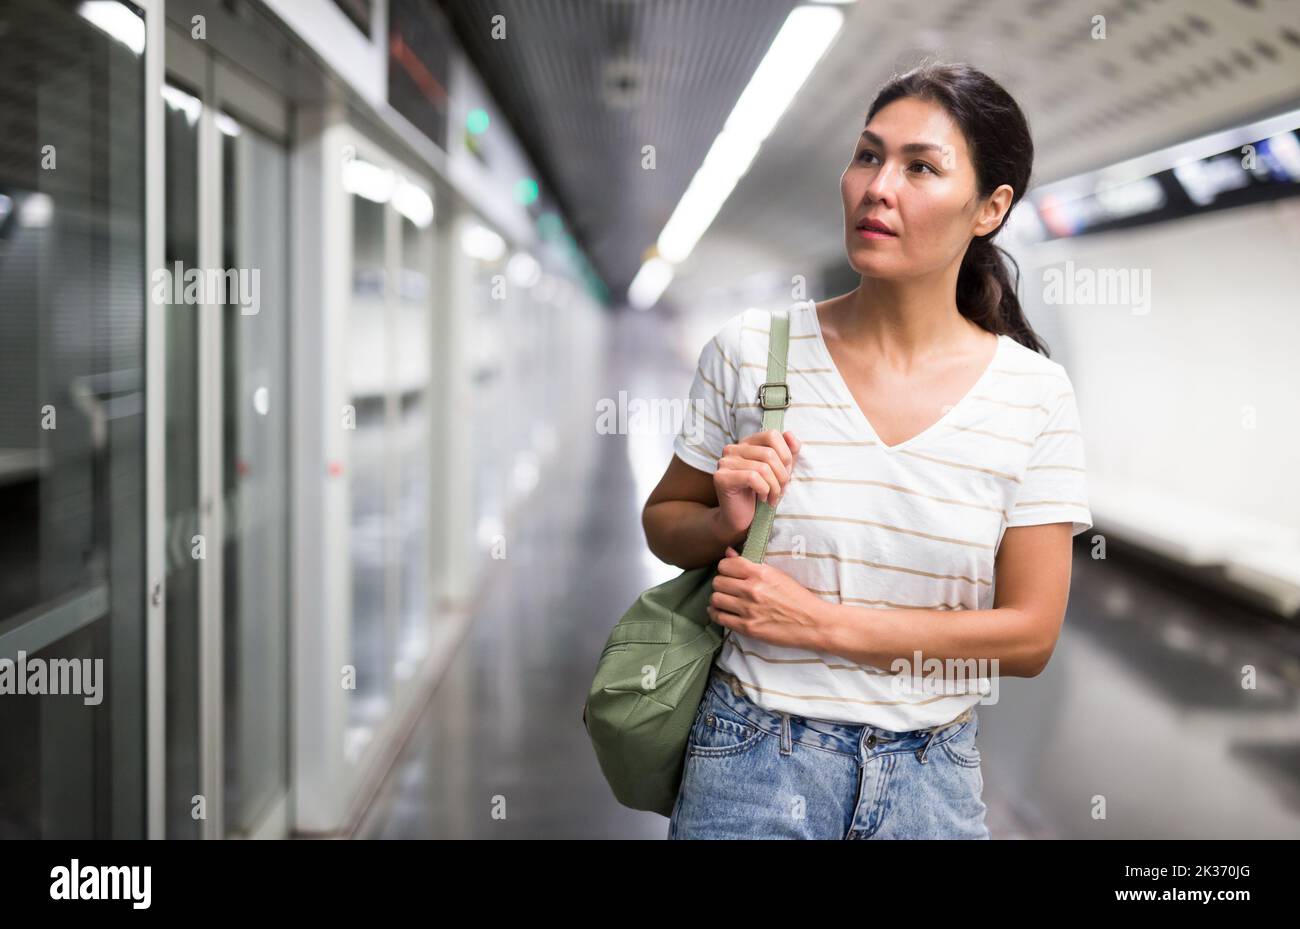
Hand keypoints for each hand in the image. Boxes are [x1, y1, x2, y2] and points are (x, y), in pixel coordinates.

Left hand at [708, 546, 826, 650]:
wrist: (813, 623)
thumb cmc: (797, 598)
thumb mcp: (777, 575)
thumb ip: (751, 564)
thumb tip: (728, 552)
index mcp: (760, 573)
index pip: (725, 564)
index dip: (725, 569)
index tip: (730, 574)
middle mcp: (752, 590)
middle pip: (717, 582)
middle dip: (721, 584)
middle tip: (728, 589)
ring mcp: (749, 609)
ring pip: (715, 599)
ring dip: (718, 599)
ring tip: (725, 600)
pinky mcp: (748, 627)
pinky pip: (719, 618)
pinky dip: (716, 614)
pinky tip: (722, 612)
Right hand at [713, 429, 800, 538]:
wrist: (740, 518)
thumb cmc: (760, 494)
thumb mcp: (779, 471)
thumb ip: (788, 453)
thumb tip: (790, 434)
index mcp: (747, 443)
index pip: (772, 435)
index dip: (785, 455)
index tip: (786, 473)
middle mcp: (733, 448)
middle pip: (769, 453)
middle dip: (782, 475)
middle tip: (782, 490)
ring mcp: (725, 462)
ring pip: (762, 468)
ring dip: (774, 487)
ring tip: (773, 497)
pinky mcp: (721, 477)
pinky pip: (752, 478)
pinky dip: (764, 490)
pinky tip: (762, 498)